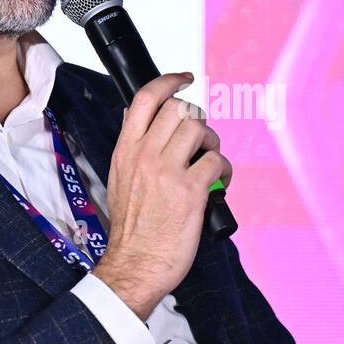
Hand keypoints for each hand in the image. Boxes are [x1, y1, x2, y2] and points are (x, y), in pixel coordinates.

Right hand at [91, 71, 232, 321]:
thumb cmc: (132, 231)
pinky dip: (224, 170)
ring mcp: (167, 171)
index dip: (169, 81)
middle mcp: (145, 155)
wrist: (135, 265)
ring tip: (208, 163)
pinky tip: (218, 184)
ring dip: (212, 143)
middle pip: (180, 109)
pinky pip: (217, 162)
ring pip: (199, 128)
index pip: (146, 99)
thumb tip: (151, 133)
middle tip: (200, 143)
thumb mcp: (119, 182)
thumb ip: (134, 154)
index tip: (184, 78)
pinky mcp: (190, 190)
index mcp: (126, 151)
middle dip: (197, 120)